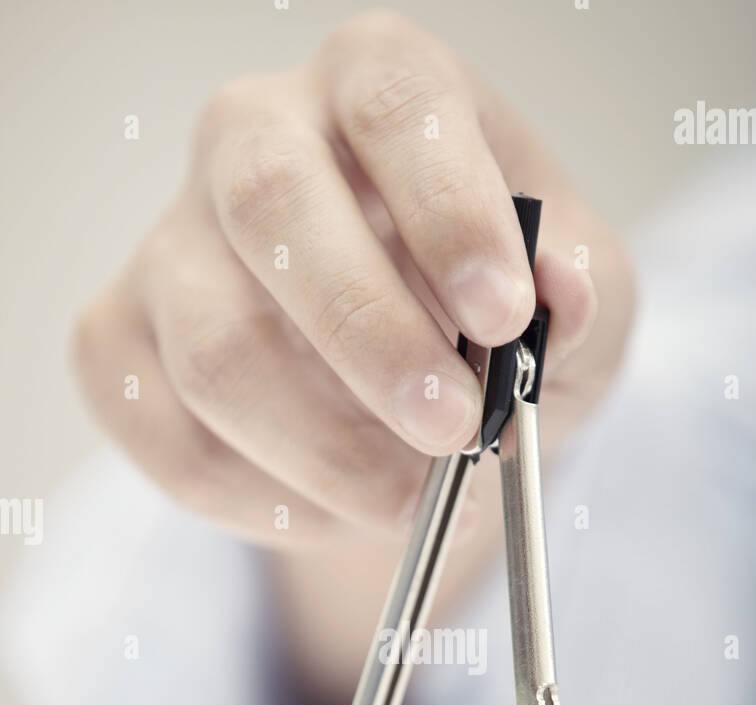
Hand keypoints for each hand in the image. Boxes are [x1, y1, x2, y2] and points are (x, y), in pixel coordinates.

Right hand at [73, 9, 632, 704]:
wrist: (412, 391)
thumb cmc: (492, 321)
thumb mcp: (575, 302)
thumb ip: (581, 296)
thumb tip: (563, 293)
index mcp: (375, 85)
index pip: (395, 105)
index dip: (449, 209)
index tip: (504, 317)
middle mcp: (253, 137)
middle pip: (271, 208)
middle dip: (368, 339)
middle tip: (451, 430)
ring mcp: (172, 241)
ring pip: (215, 350)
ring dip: (324, 453)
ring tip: (410, 504)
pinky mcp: (121, 340)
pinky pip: (168, 436)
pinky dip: (261, 503)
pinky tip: (331, 515)